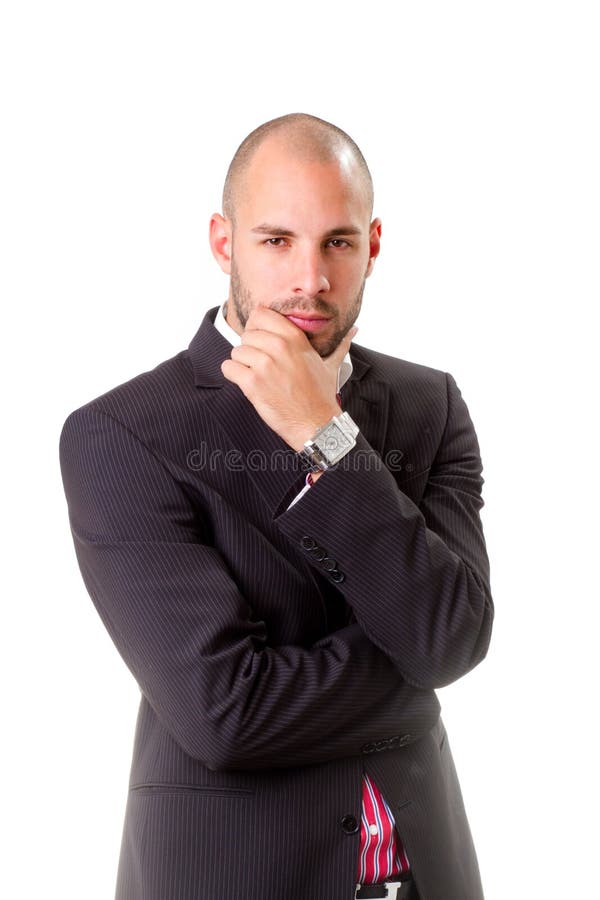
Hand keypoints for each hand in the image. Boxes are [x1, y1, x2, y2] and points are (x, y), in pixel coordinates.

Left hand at [221, 307, 356, 451]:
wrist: (316, 424)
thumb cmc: (321, 395)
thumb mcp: (330, 365)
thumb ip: (340, 345)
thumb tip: (354, 330)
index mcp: (294, 337)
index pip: (260, 314)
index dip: (257, 327)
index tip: (261, 341)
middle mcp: (279, 346)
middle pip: (246, 333)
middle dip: (250, 349)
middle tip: (261, 365)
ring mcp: (265, 364)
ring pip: (236, 351)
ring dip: (242, 364)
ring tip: (257, 377)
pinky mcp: (252, 383)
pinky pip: (228, 368)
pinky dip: (234, 376)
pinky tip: (247, 384)